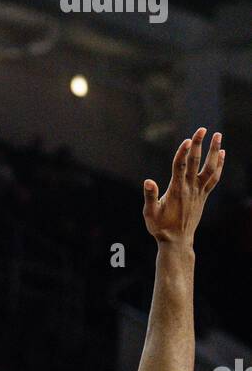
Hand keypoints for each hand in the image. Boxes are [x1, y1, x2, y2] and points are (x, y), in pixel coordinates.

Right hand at [143, 128, 224, 244]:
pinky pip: (214, 178)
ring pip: (209, 168)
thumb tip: (148, 181)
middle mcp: (189, 189)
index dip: (183, 152)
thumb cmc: (161, 228)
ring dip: (214, 151)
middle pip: (195, 163)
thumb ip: (150, 197)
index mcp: (176, 191)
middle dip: (198, 145)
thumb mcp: (150, 214)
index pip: (179, 167)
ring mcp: (198, 192)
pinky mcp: (203, 196)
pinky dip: (219, 165)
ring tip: (218, 135)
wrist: (177, 241)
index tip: (188, 140)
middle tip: (202, 128)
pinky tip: (222, 154)